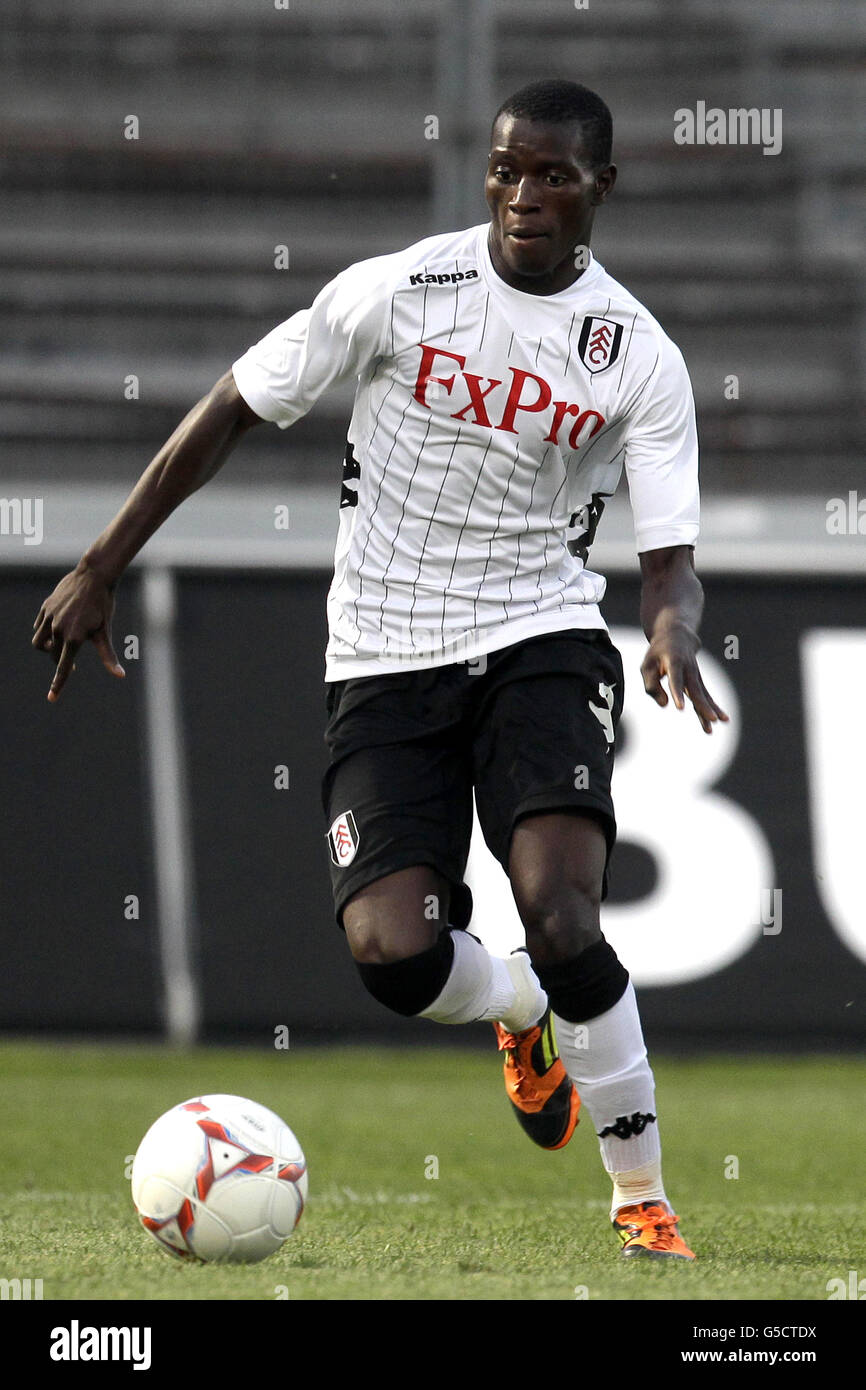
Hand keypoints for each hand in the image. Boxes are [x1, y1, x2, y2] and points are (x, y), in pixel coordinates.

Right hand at [32, 563, 124, 702]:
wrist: (95, 576)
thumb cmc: (104, 605)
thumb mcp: (105, 632)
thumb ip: (108, 656)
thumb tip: (120, 675)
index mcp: (73, 638)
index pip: (63, 668)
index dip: (58, 685)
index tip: (52, 698)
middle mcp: (58, 629)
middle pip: (52, 656)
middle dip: (59, 661)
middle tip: (72, 663)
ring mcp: (49, 617)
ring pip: (39, 642)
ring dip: (48, 648)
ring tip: (61, 645)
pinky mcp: (45, 607)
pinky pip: (39, 626)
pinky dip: (45, 632)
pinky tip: (58, 628)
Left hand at [641, 622, 727, 733]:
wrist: (677, 635)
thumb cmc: (657, 654)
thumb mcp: (647, 666)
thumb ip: (651, 686)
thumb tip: (665, 705)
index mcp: (673, 662)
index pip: (676, 680)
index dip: (678, 694)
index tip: (681, 708)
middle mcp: (688, 669)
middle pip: (696, 690)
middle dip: (703, 706)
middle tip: (712, 719)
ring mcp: (696, 675)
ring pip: (704, 694)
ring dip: (713, 709)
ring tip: (723, 721)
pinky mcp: (699, 681)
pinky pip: (706, 696)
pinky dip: (713, 707)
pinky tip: (722, 719)